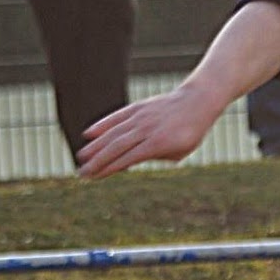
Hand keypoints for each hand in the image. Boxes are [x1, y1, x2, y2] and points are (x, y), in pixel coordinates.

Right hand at [76, 85, 220, 178]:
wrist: (197, 102)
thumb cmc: (190, 132)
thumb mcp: (178, 152)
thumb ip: (155, 157)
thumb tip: (130, 162)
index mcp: (158, 144)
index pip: (127, 159)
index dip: (109, 169)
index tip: (94, 177)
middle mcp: (146, 130)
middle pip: (116, 147)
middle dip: (97, 161)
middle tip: (82, 172)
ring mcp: (140, 117)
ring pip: (113, 133)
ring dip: (95, 146)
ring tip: (82, 157)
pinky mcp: (138, 107)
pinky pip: (116, 117)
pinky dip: (101, 125)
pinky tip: (88, 133)